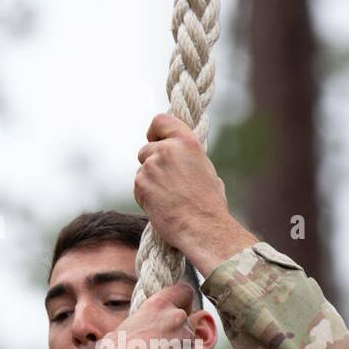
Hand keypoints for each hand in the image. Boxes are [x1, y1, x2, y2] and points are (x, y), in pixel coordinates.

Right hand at [97, 282, 196, 348]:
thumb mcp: (126, 326)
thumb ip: (145, 322)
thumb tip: (144, 328)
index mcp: (159, 306)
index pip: (184, 291)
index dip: (184, 301)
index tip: (180, 309)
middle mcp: (177, 318)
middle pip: (187, 321)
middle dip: (178, 332)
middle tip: (161, 345)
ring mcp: (186, 340)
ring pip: (189, 343)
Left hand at [135, 113, 230, 253]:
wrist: (202, 227)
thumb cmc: (209, 203)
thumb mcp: (205, 169)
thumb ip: (187, 156)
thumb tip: (179, 156)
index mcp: (186, 142)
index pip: (160, 121)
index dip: (155, 131)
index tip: (154, 139)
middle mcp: (166, 150)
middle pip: (146, 149)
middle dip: (152, 162)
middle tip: (166, 180)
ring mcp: (150, 167)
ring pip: (142, 169)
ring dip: (150, 180)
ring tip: (169, 197)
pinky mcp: (140, 184)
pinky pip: (138, 186)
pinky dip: (146, 195)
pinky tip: (162, 206)